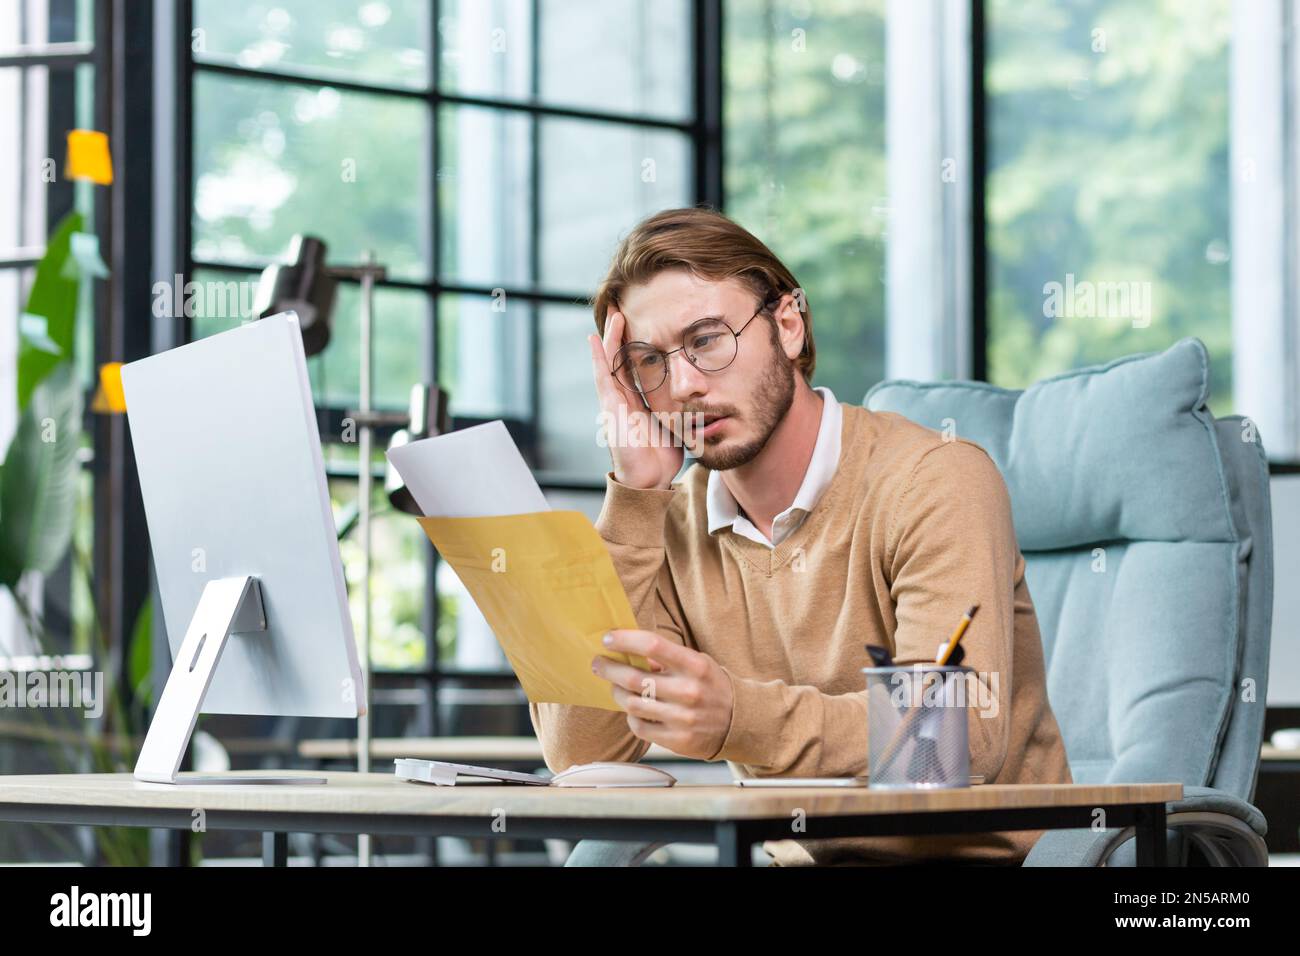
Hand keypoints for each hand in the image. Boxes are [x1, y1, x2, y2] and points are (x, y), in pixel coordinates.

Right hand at [589, 309, 683, 490]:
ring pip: (610, 362)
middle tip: (622, 309)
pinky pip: (603, 377)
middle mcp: (623, 399)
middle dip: (621, 335)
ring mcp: (614, 402)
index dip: (637, 346)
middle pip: (620, 359)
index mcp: (638, 402)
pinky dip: (598, 357)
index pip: (635, 367)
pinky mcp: (610, 408)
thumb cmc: (662, 459)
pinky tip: (594, 339)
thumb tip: (704, 399)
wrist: (650, 480)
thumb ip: (683, 410)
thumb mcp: (677, 426)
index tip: (642, 325)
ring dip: (611, 337)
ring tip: (614, 313)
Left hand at [592, 629, 733, 759]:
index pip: (652, 644)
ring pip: (633, 704)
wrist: (740, 722)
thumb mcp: (698, 663)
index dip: (625, 640)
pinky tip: (633, 710)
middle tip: (598, 663)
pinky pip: (639, 727)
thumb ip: (667, 656)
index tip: (608, 639)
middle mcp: (689, 691)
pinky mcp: (677, 740)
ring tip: (615, 687)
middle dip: (609, 668)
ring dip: (617, 693)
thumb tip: (630, 648)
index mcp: (695, 665)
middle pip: (635, 678)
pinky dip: (631, 716)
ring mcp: (682, 718)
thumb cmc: (712, 686)